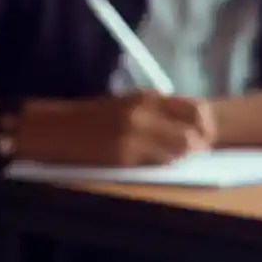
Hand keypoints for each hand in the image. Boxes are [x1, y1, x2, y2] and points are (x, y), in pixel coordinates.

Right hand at [18, 91, 214, 165]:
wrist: (55, 128)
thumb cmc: (93, 119)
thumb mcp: (128, 105)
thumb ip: (158, 112)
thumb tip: (192, 126)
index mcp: (147, 97)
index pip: (195, 108)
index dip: (206, 125)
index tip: (206, 136)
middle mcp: (144, 111)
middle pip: (193, 132)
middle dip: (199, 145)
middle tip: (196, 152)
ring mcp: (134, 133)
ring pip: (179, 150)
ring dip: (181, 157)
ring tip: (172, 157)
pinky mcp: (124, 154)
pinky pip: (157, 163)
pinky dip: (162, 164)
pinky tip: (153, 162)